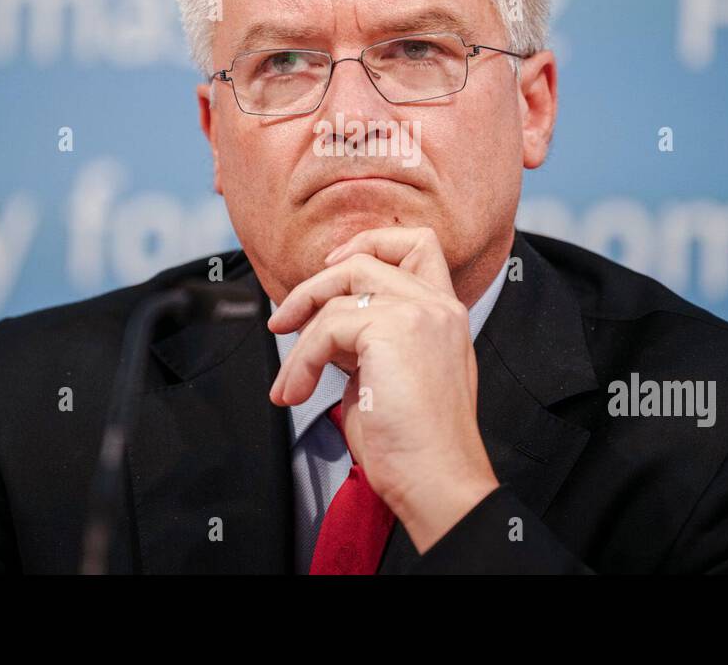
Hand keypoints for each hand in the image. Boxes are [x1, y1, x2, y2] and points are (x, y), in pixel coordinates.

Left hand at [267, 226, 499, 553]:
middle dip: (315, 284)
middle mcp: (438, 307)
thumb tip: (322, 330)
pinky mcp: (395, 329)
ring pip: (340, 287)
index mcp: (444, 315)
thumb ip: (366, 342)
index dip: (370, 245)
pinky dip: (301, 359)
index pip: (419, 245)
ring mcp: (420, 314)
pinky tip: (298, 392)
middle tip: (284, 321)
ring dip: (300, 337)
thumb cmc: (412, 446)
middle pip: (368, 256)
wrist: (436, 481)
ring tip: (290, 381)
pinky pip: (326, 326)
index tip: (333, 270)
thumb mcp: (387, 376)